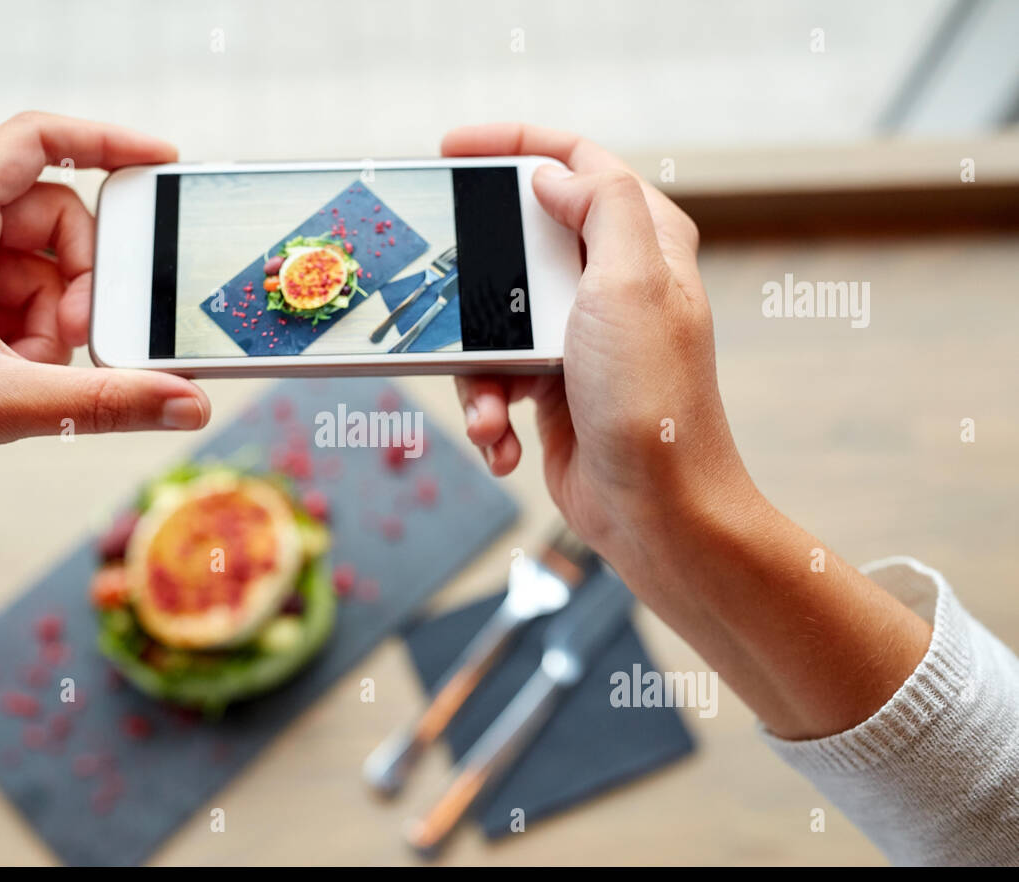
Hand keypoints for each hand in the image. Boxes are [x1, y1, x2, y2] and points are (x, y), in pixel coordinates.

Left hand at [0, 112, 209, 632]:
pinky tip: (7, 380)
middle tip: (76, 341)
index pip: (38, 140)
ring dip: (52, 322)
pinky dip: (26, 338)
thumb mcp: (0, 405)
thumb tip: (189, 404)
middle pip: (53, 218)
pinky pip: (10, 298)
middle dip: (80, 283)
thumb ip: (106, 401)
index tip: (165, 163)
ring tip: (25, 375)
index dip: (109, 143)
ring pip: (36, 267)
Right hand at [444, 123, 750, 568]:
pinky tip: (503, 442)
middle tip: (447, 301)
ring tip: (491, 413)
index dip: (514, 145)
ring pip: (494, 321)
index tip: (451, 151)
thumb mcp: (631, 282)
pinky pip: (495, 380)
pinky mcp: (554, 389)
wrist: (656, 513)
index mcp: (641, 243)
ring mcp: (580, 339)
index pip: (577, 163)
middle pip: (516, 246)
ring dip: (478, 372)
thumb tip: (554, 173)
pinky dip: (488, 413)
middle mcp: (612, 284)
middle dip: (476, 286)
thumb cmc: (650, 401)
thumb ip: (600, 206)